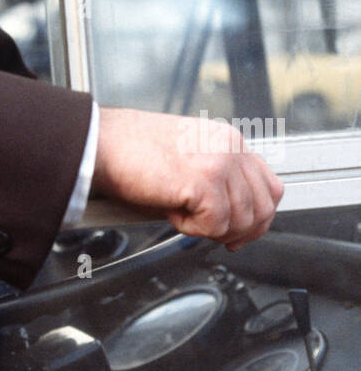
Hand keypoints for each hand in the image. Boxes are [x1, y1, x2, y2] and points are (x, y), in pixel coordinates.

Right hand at [91, 107, 283, 249]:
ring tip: (180, 211)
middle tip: (209, 232)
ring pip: (242, 221)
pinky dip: (192, 229)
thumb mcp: (187, 159)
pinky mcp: (205, 182)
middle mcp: (229, 147)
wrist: (100, 144)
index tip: (238, 231)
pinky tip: (172, 210)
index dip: (257, 217)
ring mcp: (220, 163)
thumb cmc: (130, 152)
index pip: (269, 186)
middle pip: (264, 208)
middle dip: (238, 231)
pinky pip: (215, 226)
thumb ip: (218, 180)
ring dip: (210, 228)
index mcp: (227, 139)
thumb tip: (232, 218)